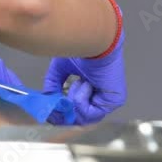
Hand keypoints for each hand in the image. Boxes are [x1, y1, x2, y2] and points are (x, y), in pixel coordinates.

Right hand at [43, 0, 125, 124]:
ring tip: (77, 82)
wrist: (95, 42)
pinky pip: (91, 113)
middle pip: (79, 119)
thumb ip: (54, 86)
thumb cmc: (80, 50)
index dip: (61, 114)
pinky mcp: (113, 101)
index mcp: (89, 89)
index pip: (75, 111)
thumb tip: (48, 100)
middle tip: (58, 103)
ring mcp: (107, 100)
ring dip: (74, 101)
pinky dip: (81, 100)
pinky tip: (84, 84)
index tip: (49, 112)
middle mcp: (99, 97)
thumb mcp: (60, 70)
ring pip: (84, 117)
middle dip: (65, 112)